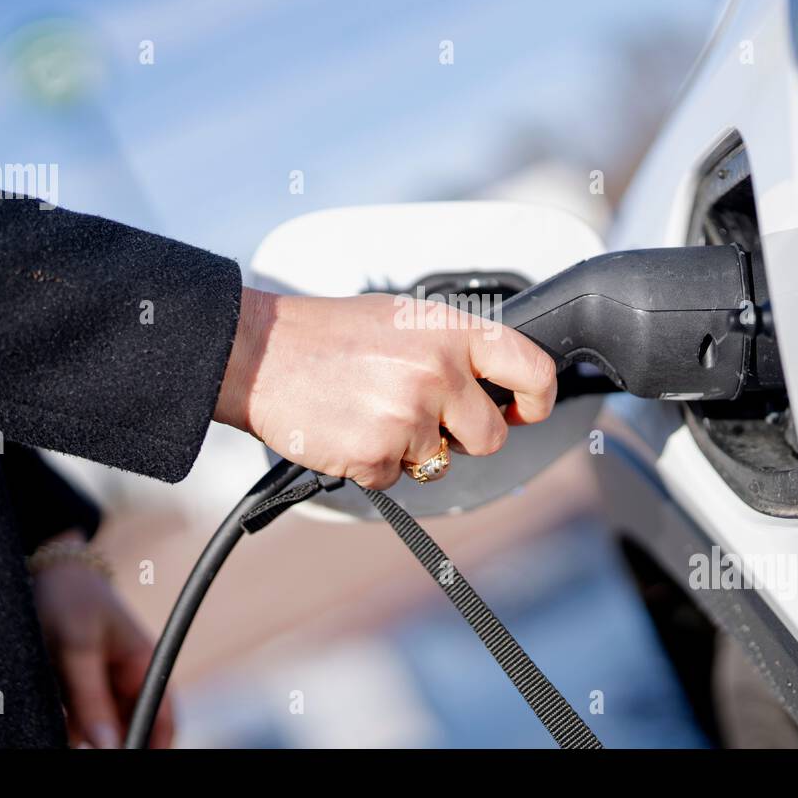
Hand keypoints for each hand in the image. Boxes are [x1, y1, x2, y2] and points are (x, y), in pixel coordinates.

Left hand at [32, 531, 173, 748]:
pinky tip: (50, 698)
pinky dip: (61, 716)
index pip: (162, 717)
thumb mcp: (78, 647)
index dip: (153, 744)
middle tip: (78, 728)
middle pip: (125, 727)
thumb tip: (108, 746)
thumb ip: (91, 699)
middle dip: (105, 738)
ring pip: (95, 726)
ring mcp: (101, 683)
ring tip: (59, 693)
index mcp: (144, 665)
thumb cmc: (70, 598)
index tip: (130, 758)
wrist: (43, 570)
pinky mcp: (75, 686)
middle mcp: (127, 679)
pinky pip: (73, 715)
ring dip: (78, 726)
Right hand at [216, 288, 557, 488]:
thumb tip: (501, 385)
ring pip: (441, 462)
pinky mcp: (377, 454)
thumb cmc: (329, 335)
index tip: (526, 410)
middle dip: (463, 437)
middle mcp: (438, 371)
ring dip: (411, 449)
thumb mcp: (405, 318)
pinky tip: (349, 428)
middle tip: (421, 415)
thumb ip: (456, 349)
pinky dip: (374, 463)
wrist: (259, 352)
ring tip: (371, 411)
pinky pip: (397, 479)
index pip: (533, 370)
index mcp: (451, 331)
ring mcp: (408, 415)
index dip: (537, 400)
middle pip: (491, 436)